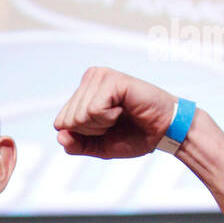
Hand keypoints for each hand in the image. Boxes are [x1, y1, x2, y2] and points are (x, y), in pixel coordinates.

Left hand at [54, 68, 179, 159]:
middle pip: (68, 120)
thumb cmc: (134, 136)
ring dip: (102, 125)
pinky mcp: (111, 79)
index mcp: (83, 93)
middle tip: (115, 122)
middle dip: (91, 131)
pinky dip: (108, 119)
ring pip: (79, 116)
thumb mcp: (99, 147)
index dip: (83, 136)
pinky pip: (93, 110)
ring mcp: (99, 76)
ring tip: (120, 115)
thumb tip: (60, 135)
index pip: (60, 123)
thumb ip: (76, 144)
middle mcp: (89, 79)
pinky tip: (123, 109)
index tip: (106, 129)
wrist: (163, 132)